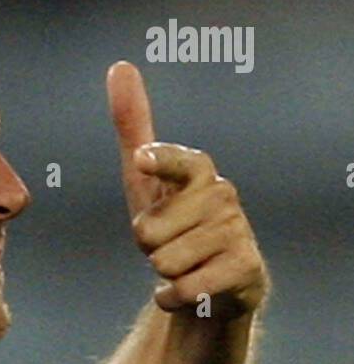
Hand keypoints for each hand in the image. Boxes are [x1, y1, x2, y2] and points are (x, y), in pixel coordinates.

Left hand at [107, 60, 268, 316]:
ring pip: (165, 263)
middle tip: (169, 245)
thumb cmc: (175, 226)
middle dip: (148, 248)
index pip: (180, 162)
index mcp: (199, 171)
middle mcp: (222, 195)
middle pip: (148, 232)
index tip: (142, 161)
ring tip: (184, 264)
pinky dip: (174, 297)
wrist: (213, 284)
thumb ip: (134, 127)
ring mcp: (237, 231)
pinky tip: (187, 290)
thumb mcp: (147, 182)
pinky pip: (184, 289)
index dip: (160, 163)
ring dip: (164, 274)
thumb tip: (119, 67)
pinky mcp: (244, 268)